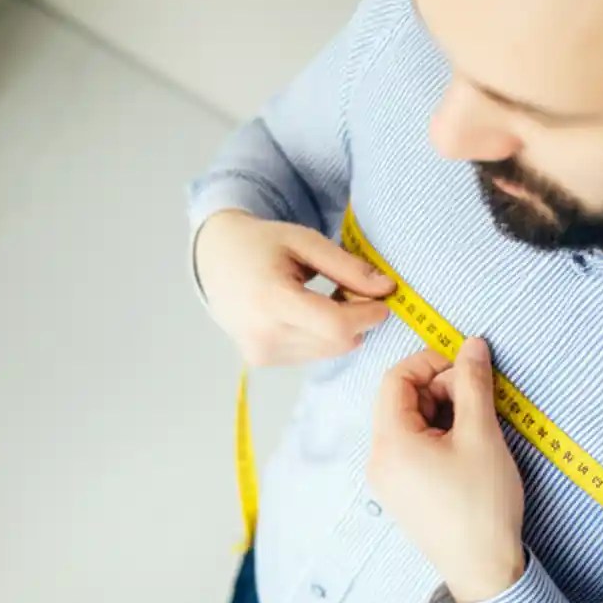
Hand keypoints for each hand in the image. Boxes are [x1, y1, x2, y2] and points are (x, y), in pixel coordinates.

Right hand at [194, 209, 395, 365]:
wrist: (215, 259)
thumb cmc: (261, 244)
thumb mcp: (305, 242)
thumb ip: (347, 267)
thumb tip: (387, 288)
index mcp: (271, 299)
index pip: (336, 325)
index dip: (368, 315)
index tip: (384, 299)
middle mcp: (263, 334)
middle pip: (336, 342)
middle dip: (357, 320)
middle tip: (354, 291)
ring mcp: (260, 351)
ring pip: (327, 351)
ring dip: (340, 329)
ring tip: (328, 298)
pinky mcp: (260, 360)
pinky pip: (311, 354)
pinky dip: (321, 336)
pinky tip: (309, 313)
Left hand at [367, 338, 526, 602]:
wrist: (484, 570)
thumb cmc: (481, 505)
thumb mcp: (482, 434)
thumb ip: (473, 383)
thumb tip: (472, 345)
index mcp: (389, 442)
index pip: (395, 379)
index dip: (430, 362)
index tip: (464, 364)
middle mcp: (379, 459)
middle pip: (401, 400)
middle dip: (439, 388)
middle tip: (477, 397)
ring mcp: (388, 479)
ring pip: (409, 423)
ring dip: (442, 411)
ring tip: (477, 425)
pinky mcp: (402, 492)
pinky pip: (413, 447)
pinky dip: (438, 434)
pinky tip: (467, 446)